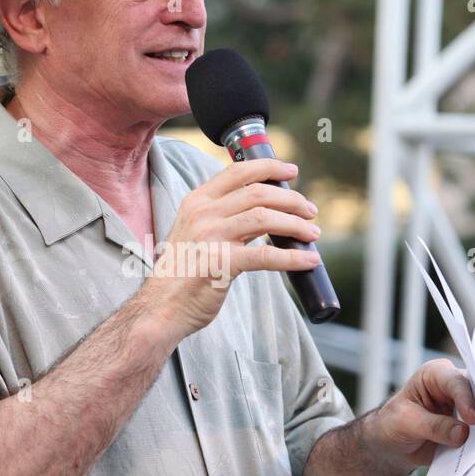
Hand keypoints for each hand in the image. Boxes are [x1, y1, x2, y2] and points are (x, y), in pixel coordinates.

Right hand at [143, 156, 320, 340]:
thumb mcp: (195, 233)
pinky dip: (294, 258)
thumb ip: (222, 218)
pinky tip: (309, 261)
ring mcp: (211, 237)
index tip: (291, 171)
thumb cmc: (183, 274)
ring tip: (313, 233)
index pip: (237, 172)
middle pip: (258, 193)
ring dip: (296, 225)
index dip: (269, 167)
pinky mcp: (222, 263)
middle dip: (291, 199)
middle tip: (310, 211)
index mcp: (196, 202)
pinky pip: (267, 255)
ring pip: (265, 218)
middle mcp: (203, 214)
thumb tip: (265, 213)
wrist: (161, 308)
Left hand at [371, 358, 474, 471]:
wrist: (394, 444)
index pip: (456, 381)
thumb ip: (433, 427)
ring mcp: (467, 404)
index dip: (466, 399)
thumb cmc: (394, 424)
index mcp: (435, 374)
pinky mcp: (472, 424)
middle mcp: (455, 384)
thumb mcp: (405, 423)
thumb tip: (462, 434)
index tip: (472, 419)